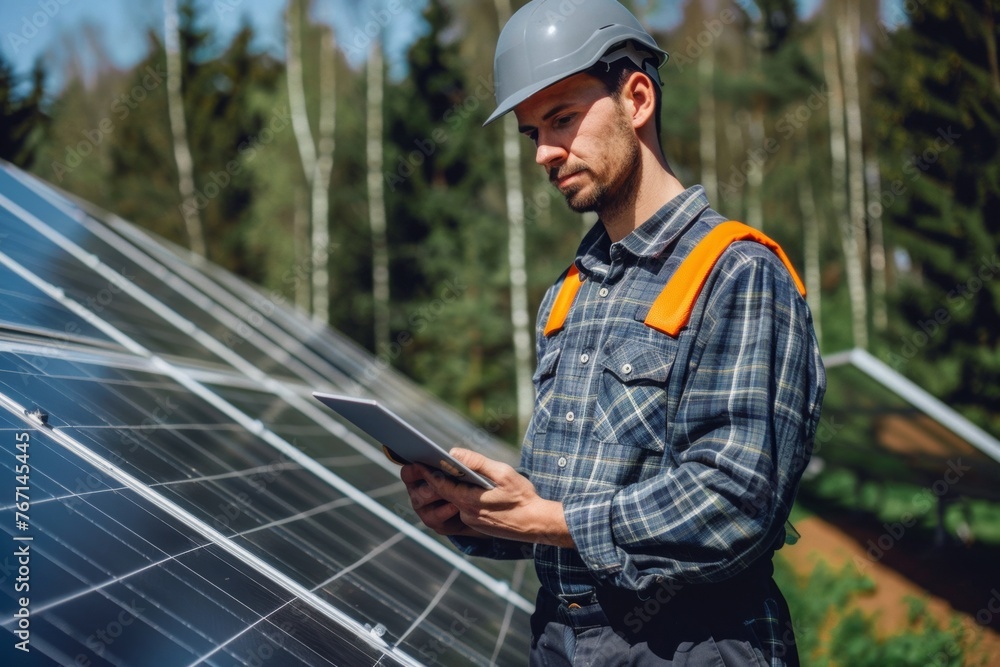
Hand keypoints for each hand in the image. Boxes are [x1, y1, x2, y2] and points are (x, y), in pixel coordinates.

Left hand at [414, 448, 574, 548]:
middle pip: (445, 494)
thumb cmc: (523, 497)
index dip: (428, 473)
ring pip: (454, 502)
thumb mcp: (503, 473)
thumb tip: (454, 453)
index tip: (418, 462)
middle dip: (435, 480)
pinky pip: (464, 509)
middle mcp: (467, 514)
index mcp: (470, 501)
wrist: (538, 524)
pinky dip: (461, 498)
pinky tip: (464, 487)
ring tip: (444, 472)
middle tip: (426, 464)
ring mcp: (472, 522)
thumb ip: (477, 462)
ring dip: (450, 489)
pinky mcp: (479, 526)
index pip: (441, 486)